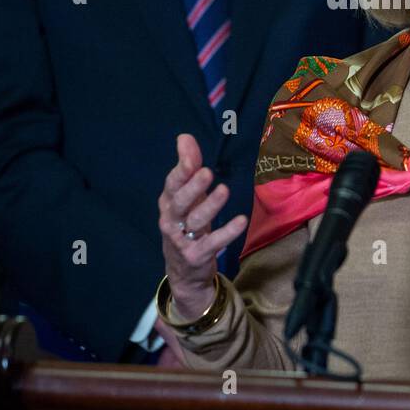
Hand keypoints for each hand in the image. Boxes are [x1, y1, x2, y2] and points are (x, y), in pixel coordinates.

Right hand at [157, 134, 246, 319]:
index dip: (181, 169)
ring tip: (224, 190)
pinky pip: (213, 242)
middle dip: (192, 187)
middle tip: (207, 172)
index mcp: (168, 203)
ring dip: (210, 205)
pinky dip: (227, 232)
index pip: (172, 184)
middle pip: (179, 201)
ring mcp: (182, 240)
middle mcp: (171, 220)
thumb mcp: (186, 198)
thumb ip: (187, 167)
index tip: (191, 155)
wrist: (183, 272)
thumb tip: (185, 137)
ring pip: (196, 220)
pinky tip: (241, 220)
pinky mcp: (196, 255)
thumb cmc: (186, 225)